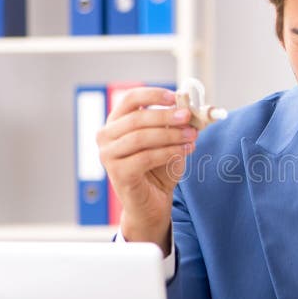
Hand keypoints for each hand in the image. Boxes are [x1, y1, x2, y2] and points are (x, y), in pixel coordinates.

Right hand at [96, 87, 197, 253]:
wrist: (152, 204)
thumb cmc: (158, 169)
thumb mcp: (168, 141)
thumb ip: (175, 124)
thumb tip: (192, 107)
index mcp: (116, 123)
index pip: (130, 99)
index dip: (153, 94)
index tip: (175, 97)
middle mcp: (106, 137)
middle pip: (137, 118)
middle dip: (166, 116)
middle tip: (189, 117)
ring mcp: (108, 156)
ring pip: (141, 137)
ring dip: (171, 135)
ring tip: (192, 136)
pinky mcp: (118, 173)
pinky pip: (146, 157)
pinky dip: (168, 152)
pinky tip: (185, 150)